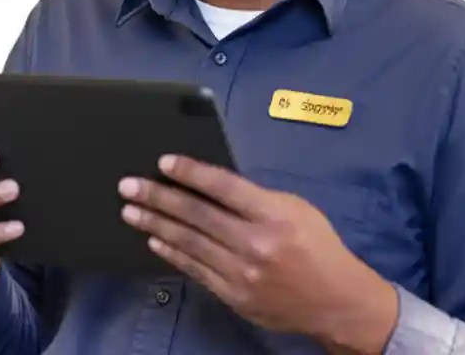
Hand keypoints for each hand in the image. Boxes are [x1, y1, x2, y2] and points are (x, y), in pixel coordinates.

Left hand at [119, 156, 397, 353]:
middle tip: (128, 185)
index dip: (190, 172)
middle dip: (158, 197)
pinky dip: (171, 253)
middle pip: (197, 214)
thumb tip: (209, 184)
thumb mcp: (296, 209)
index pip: (223, 187)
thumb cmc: (317, 246)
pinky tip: (154, 240)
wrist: (336, 301)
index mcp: (274, 215)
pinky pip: (195, 269)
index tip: (163, 162)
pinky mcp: (233, 296)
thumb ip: (254, 198)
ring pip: (189, 243)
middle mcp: (255, 244)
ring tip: (130, 210)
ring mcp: (242, 274)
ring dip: (155, 224)